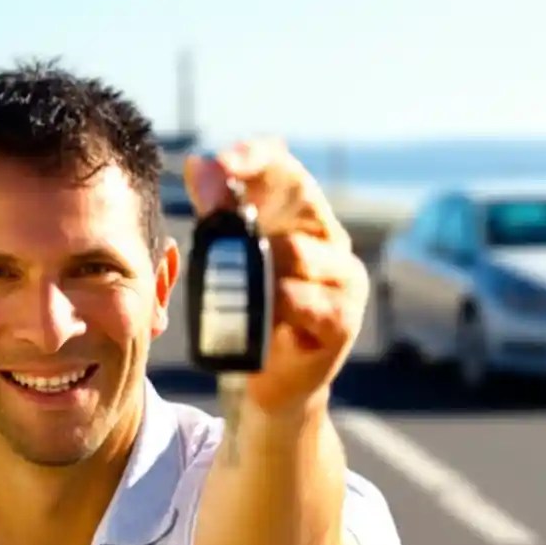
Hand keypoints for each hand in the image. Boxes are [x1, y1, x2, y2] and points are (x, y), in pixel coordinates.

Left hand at [184, 139, 367, 416]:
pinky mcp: (342, 320)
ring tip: (232, 285)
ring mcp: (345, 281)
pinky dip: (271, 304)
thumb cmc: (252, 318)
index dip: (259, 157)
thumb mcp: (230, 263)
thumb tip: (200, 164)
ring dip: (257, 263)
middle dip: (251, 196)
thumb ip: (218, 216)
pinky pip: (299, 299)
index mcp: (307, 222)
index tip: (223, 159)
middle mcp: (333, 243)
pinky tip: (256, 316)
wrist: (275, 387)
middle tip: (210, 203)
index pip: (290, 171)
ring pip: (296, 252)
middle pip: (302, 198)